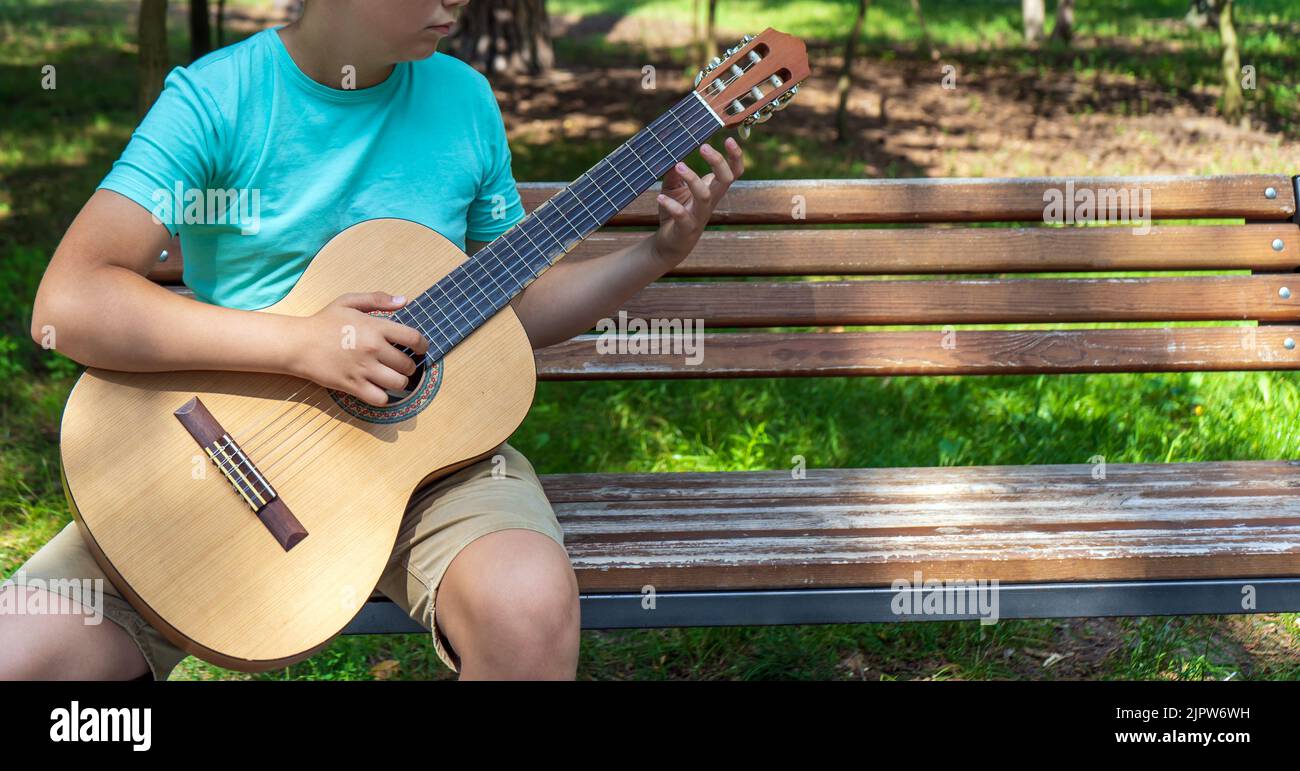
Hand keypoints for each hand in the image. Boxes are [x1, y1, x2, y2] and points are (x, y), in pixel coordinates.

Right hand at [289, 292, 428, 406]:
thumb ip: (377, 299)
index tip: (420, 349)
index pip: (413, 339)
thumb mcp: (349, 302)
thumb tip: (405, 301)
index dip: (422, 346)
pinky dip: (383, 397)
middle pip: (408, 365)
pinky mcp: (352, 385)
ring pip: (398, 384)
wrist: (298, 343)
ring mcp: (363, 369)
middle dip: (409, 367)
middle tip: (401, 365)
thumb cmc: (324, 322)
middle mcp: (373, 349)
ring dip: (399, 383)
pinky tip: (378, 389)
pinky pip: (380, 399)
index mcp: (375, 327)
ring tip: (392, 378)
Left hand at [652, 136, 744, 265]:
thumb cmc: (675, 212)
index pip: (733, 172)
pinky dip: (672, 206)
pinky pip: (683, 216)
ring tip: (679, 165)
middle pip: (725, 180)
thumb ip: (674, 172)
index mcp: (712, 190)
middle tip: (703, 146)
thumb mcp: (673, 187)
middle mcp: (710, 202)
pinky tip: (661, 197)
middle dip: (718, 162)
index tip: (729, 138)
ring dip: (693, 179)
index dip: (736, 156)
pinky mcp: (686, 229)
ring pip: (705, 196)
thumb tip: (671, 153)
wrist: (669, 244)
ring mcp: (699, 216)